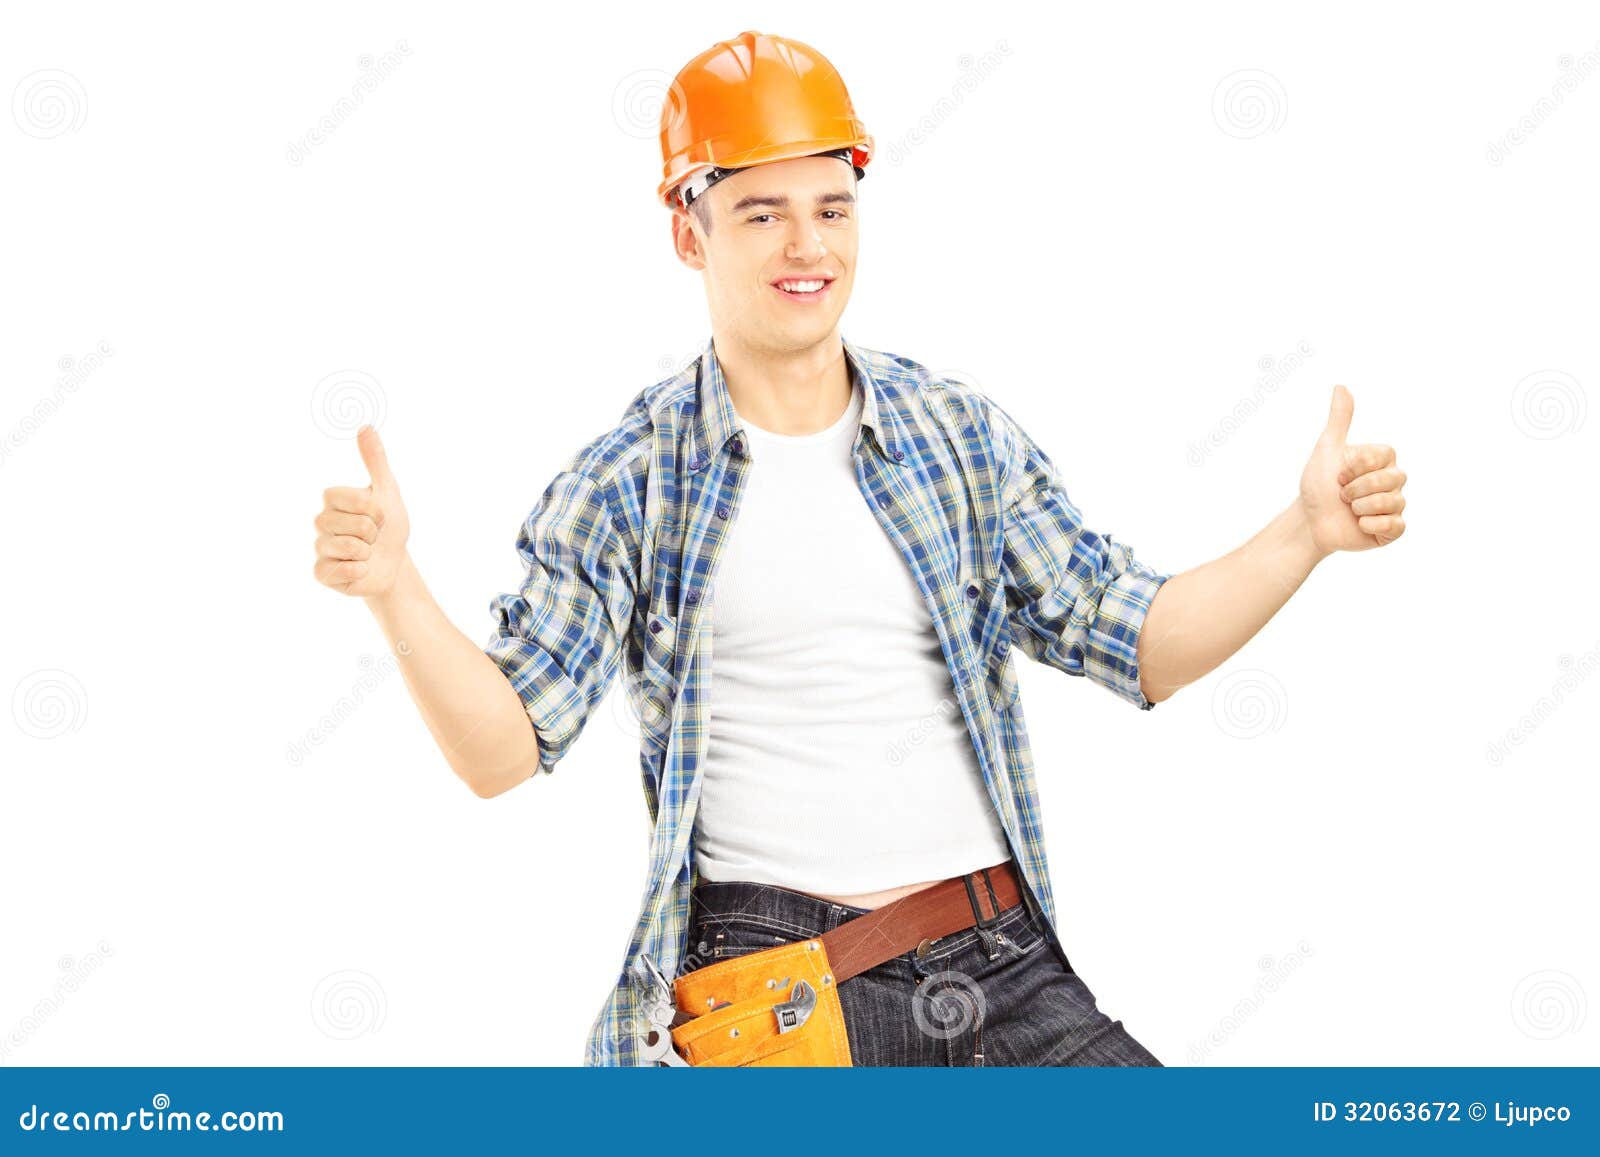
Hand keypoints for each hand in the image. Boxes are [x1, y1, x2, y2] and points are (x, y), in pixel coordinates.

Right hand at [313, 425, 411, 596]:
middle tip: (373, 535)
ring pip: (349, 548)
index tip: (379, 514)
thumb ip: (375, 460)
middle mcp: (321, 521)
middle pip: (355, 524)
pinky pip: (341, 571)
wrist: (394, 562)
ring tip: (367, 552)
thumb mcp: (387, 489)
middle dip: (374, 532)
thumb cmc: (389, 524)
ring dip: (368, 552)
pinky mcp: (322, 573)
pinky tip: (359, 569)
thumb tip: (366, 426)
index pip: (353, 499)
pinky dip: (360, 571)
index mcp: (332, 499)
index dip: (374, 509)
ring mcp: (320, 548)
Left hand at [1297, 385, 1406, 555]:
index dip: (1355, 467)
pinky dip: (1372, 525)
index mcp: (1382, 460)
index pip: (1382, 456)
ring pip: (1392, 502)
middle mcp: (1393, 480)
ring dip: (1360, 507)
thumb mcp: (1327, 448)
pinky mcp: (1392, 530)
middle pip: (1390, 479)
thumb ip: (1339, 419)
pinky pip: (1395, 525)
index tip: (1338, 474)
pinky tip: (1359, 525)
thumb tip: (1341, 386)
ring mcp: (1394, 505)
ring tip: (1349, 510)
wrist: (1310, 520)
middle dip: (1356, 488)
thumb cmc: (1318, 484)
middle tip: (1342, 494)